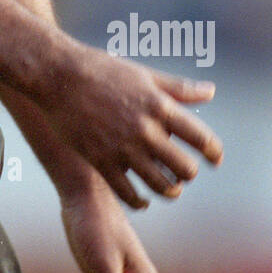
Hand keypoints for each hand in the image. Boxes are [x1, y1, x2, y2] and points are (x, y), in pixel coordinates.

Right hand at [38, 41, 222, 208]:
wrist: (57, 76)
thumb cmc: (102, 70)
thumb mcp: (144, 75)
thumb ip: (178, 88)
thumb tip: (210, 92)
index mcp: (159, 106)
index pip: (201, 138)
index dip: (214, 153)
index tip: (214, 159)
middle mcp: (145, 130)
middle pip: (185, 168)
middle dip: (189, 173)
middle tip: (184, 172)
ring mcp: (123, 148)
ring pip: (161, 186)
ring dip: (170, 191)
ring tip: (170, 188)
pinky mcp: (101, 161)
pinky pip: (128, 194)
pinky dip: (140, 202)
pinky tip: (142, 201)